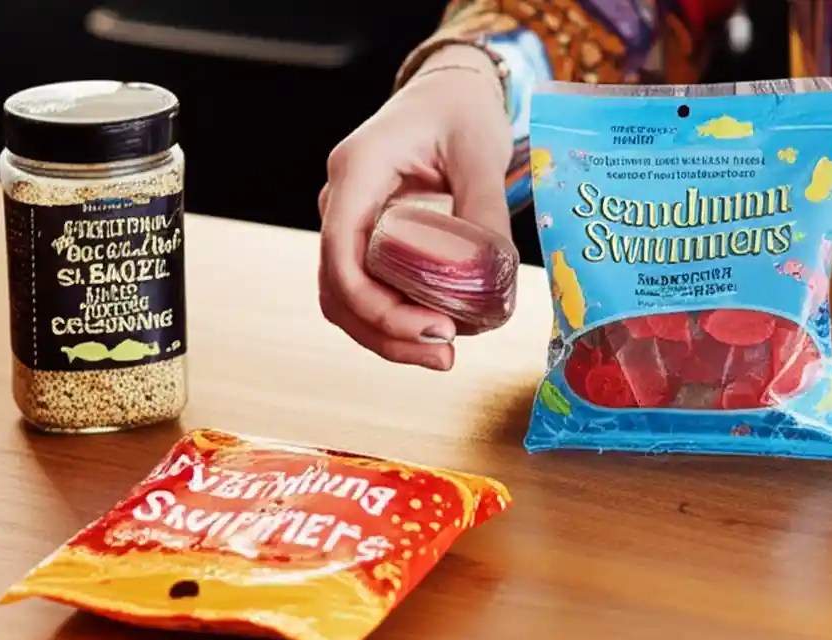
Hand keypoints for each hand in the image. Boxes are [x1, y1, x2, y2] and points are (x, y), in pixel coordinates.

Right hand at [318, 45, 512, 369]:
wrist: (450, 94)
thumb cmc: (462, 112)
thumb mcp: (481, 151)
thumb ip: (485, 208)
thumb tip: (493, 274)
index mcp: (358, 171)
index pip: (342, 253)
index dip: (376, 305)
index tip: (432, 328)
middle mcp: (342, 199)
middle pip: (339, 288)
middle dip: (386, 331)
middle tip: (445, 352)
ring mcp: (350, 222)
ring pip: (346, 298)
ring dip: (387, 336)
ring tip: (443, 354)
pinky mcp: (368, 239)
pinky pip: (366, 290)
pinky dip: (393, 320)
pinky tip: (437, 332)